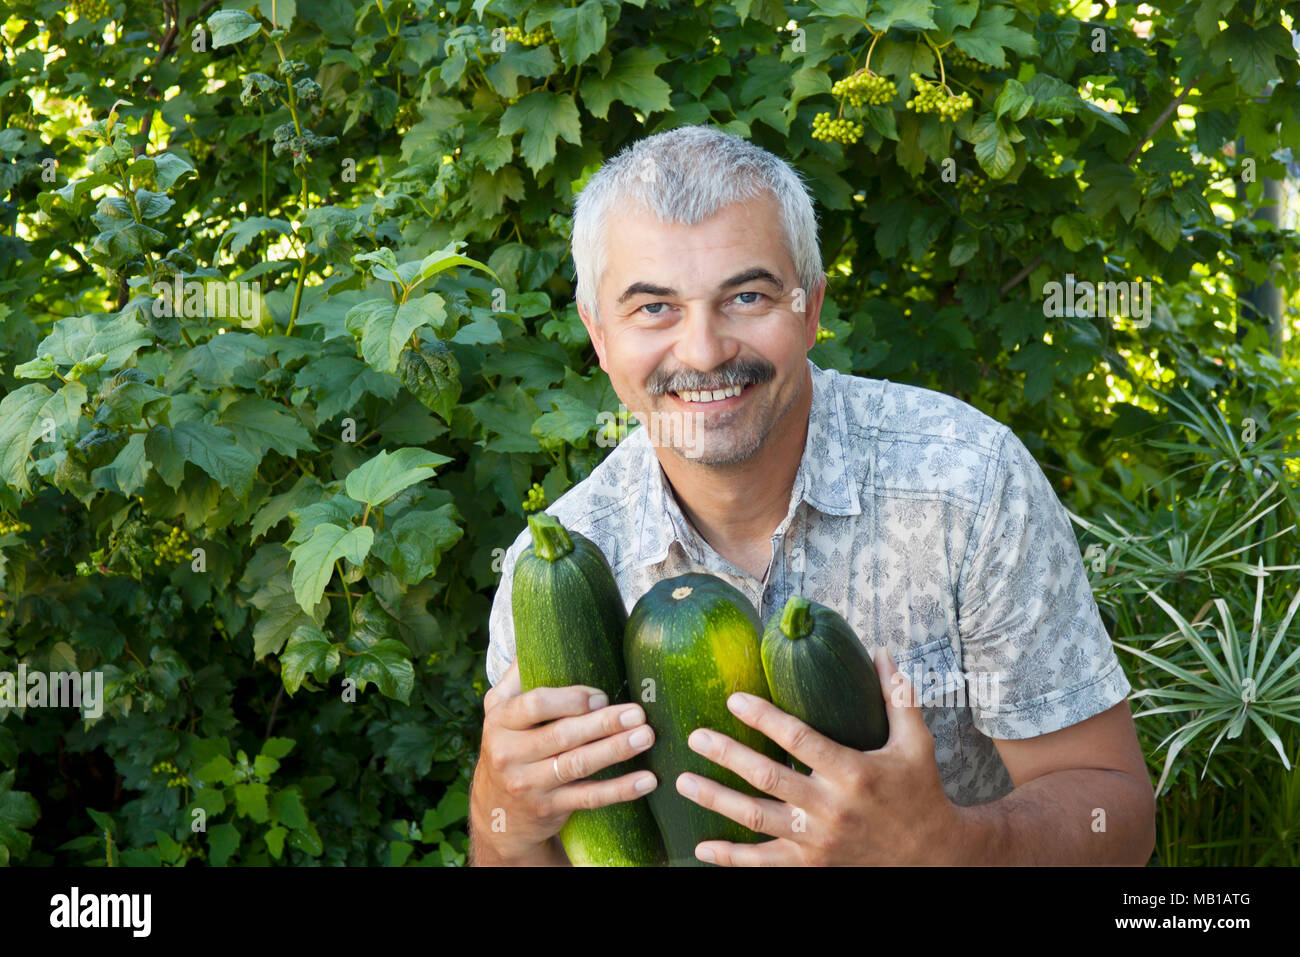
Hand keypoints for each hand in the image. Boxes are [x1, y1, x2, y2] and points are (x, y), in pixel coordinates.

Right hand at [469, 657, 658, 863]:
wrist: (496, 812)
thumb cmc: (509, 745)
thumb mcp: (499, 709)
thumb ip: (519, 675)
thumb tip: (539, 629)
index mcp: (500, 720)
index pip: (535, 705)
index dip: (570, 700)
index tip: (601, 695)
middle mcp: (509, 752)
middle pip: (562, 736)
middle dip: (603, 724)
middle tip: (638, 712)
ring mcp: (528, 784)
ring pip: (577, 765)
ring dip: (615, 750)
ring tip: (646, 737)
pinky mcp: (549, 808)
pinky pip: (589, 798)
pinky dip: (620, 790)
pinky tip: (647, 780)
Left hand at [675, 648, 962, 864]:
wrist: (934, 857)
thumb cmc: (921, 792)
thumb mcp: (916, 743)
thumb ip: (898, 697)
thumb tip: (881, 651)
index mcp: (853, 771)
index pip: (799, 739)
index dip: (764, 718)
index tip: (734, 699)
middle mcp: (831, 807)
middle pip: (768, 778)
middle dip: (727, 755)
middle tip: (695, 736)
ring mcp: (818, 840)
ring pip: (757, 819)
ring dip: (716, 800)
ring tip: (682, 781)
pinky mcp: (812, 865)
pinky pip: (764, 863)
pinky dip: (731, 858)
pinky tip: (702, 847)